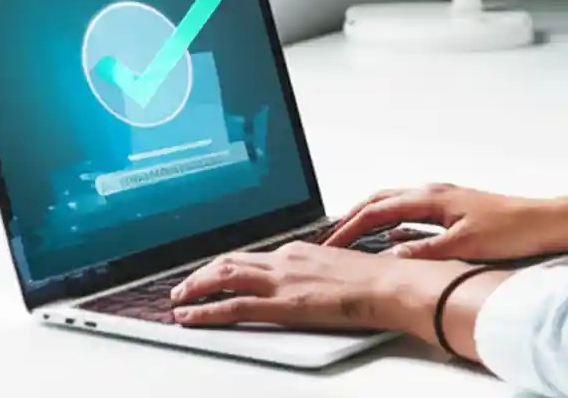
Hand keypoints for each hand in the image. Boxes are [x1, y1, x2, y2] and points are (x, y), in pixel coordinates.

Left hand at [168, 241, 479, 335]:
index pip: (251, 256)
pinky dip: (205, 311)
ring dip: (195, 288)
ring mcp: (281, 281)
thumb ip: (317, 274)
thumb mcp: (339, 269)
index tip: (211, 273)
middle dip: (201, 274)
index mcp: (299, 251)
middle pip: (229, 261)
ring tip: (179, 300)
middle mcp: (284, 260)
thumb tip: (311, 283)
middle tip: (184, 287)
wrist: (389, 285)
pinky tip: (191, 317)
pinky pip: (233, 306)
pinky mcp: (282, 304)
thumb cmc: (374, 281)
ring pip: (223, 277)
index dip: (224, 265)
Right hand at [323, 183, 558, 260]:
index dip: (349, 228)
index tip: (331, 243)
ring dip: (369, 218)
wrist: (544, 222)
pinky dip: (391, 222)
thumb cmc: (513, 229)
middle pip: (379, 201)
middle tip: (330, 237)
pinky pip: (410, 212)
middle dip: (351, 218)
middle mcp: (433, 193)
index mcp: (431, 198)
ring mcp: (443, 199)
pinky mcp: (452, 210)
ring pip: (394, 204)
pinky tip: (391, 238)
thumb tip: (390, 259)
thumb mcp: (464, 245)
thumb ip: (425, 252)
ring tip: (350, 235)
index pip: (377, 211)